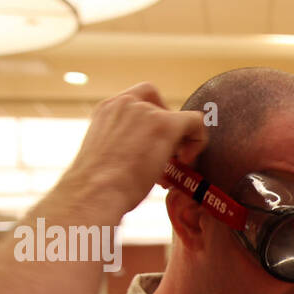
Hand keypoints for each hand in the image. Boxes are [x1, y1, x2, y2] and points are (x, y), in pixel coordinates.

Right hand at [54, 83, 206, 220]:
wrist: (94, 193)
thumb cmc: (97, 187)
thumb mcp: (106, 157)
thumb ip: (123, 146)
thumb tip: (142, 158)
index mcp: (106, 110)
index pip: (137, 100)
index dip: (151, 120)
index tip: (150, 146)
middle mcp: (124, 104)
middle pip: (159, 105)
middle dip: (167, 128)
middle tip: (167, 156)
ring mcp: (145, 112)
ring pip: (178, 117)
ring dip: (180, 142)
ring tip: (173, 168)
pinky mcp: (164, 125)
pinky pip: (195, 121)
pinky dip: (198, 140)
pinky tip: (187, 162)